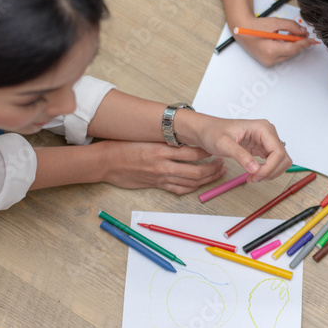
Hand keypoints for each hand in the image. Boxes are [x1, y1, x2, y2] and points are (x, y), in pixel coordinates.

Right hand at [98, 141, 226, 194]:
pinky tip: (199, 185)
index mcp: (161, 150)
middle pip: (196, 171)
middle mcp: (163, 165)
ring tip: (217, 174)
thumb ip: (165, 140)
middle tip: (222, 164)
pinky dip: (191, 188)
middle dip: (213, 169)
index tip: (217, 149)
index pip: (192, 152)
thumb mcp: (146, 137)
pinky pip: (178, 190)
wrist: (105, 162)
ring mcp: (160, 177)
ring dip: (207, 179)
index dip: (208, 152)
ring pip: (190, 182)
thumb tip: (185, 139)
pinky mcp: (156, 185)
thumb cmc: (122, 147)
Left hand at [190, 116, 290, 182]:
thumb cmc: (213, 132)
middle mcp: (268, 133)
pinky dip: (266, 172)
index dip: (269, 168)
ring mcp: (267, 141)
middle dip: (270, 172)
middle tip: (253, 179)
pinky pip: (273, 163)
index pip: (278, 152)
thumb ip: (240, 155)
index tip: (255, 176)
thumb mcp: (224, 144)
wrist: (208, 131)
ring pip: (281, 162)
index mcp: (262, 128)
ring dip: (270, 173)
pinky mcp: (263, 148)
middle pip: (283, 158)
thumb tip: (255, 168)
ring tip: (252, 177)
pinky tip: (254, 174)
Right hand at [231, 16, 315, 66]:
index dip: (304, 44)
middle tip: (303, 33)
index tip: (312, 40)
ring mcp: (268, 62)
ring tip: (291, 34)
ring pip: (288, 55)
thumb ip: (291, 26)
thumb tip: (303, 31)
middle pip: (291, 52)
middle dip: (299, 43)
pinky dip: (286, 48)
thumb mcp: (275, 22)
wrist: (242, 30)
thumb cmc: (256, 26)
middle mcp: (269, 59)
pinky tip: (285, 40)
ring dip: (292, 45)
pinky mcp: (268, 62)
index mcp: (270, 50)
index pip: (293, 49)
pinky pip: (282, 56)